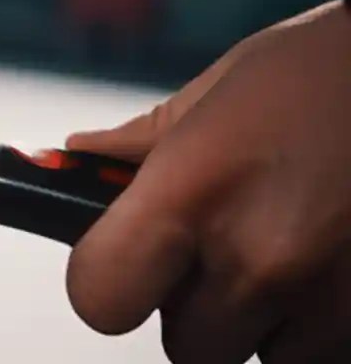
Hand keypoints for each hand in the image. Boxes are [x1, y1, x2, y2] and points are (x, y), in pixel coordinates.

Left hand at [65, 0, 350, 362]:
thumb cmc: (330, 70)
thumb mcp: (221, 89)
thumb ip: (144, 142)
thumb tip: (79, 157)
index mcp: (194, 191)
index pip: (101, 296)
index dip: (105, 282)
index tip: (119, 266)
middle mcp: (257, 256)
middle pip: (183, 344)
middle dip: (193, 307)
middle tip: (219, 251)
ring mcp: (327, 297)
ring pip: (258, 357)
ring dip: (262, 322)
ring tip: (289, 248)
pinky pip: (324, 353)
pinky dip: (319, 326)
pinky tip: (330, 265)